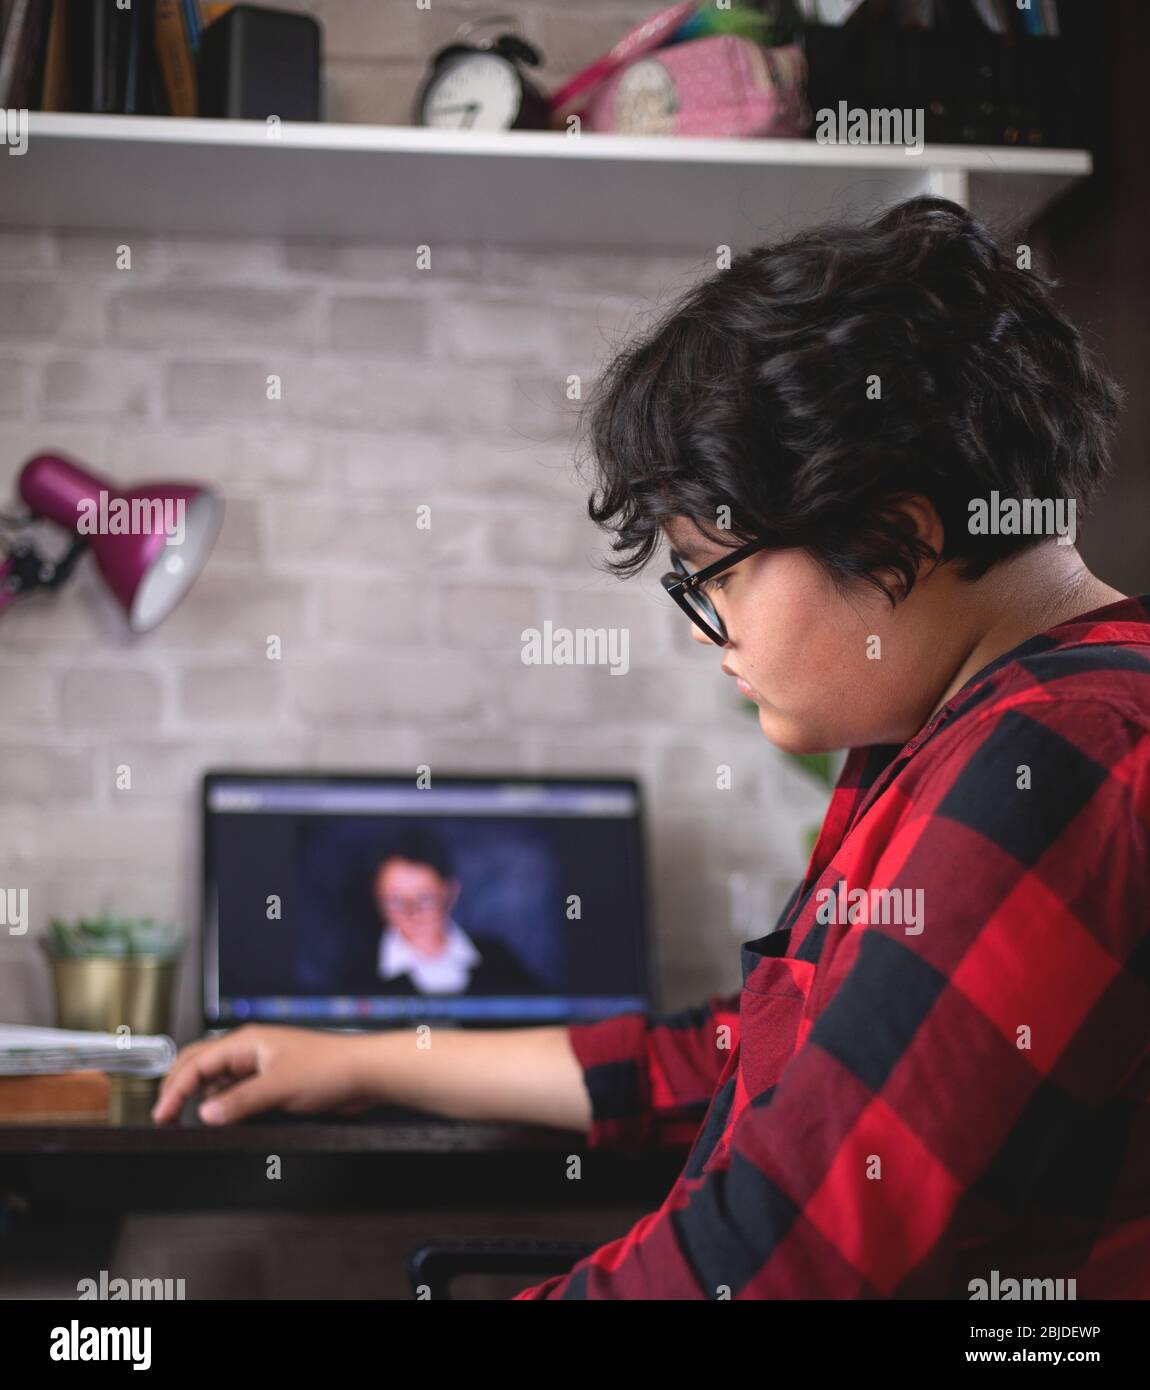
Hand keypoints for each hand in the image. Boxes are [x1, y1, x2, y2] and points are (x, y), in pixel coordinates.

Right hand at [150, 1025, 375, 1125]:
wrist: (364, 1074)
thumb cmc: (330, 1068)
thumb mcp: (279, 1088)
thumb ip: (239, 1102)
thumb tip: (205, 1114)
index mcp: (247, 1042)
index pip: (196, 1062)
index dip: (174, 1088)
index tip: (161, 1115)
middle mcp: (250, 1050)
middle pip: (200, 1065)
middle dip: (179, 1087)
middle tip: (165, 1115)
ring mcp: (261, 1066)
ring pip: (218, 1079)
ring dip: (201, 1097)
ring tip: (187, 1120)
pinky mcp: (272, 1081)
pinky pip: (237, 1092)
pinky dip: (223, 1104)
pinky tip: (221, 1119)